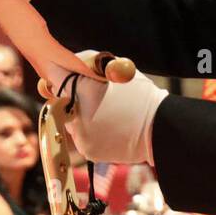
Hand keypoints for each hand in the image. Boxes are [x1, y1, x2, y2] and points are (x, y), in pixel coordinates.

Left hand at [45, 51, 167, 164]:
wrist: (160, 128)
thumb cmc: (140, 95)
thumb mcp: (114, 68)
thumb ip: (86, 63)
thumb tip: (66, 66)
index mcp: (80, 89)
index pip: (55, 77)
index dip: (56, 75)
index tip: (59, 75)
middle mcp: (75, 114)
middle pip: (62, 102)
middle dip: (72, 99)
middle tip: (95, 97)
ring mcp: (80, 136)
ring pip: (71, 122)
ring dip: (82, 117)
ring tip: (108, 115)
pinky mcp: (88, 152)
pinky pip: (83, 138)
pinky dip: (92, 133)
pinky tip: (111, 128)